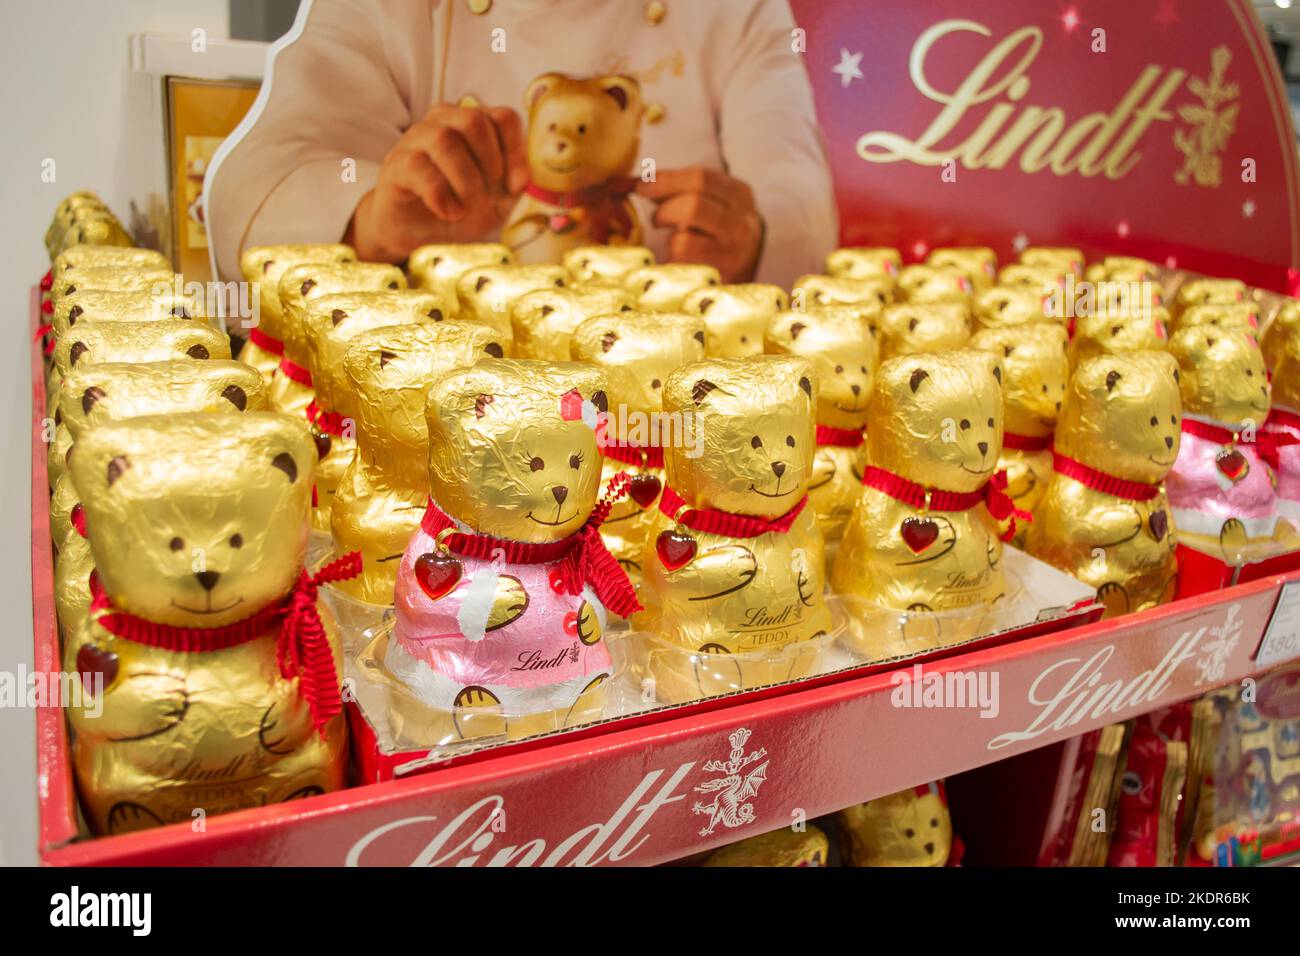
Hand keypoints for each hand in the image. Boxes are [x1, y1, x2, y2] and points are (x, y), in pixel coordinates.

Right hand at [345, 104, 529, 262]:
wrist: (417, 234)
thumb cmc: (459, 210)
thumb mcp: (497, 202)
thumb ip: (515, 186)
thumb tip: (523, 178)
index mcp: (474, 124)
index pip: (503, 117)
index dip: (515, 150)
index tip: (517, 185)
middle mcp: (443, 122)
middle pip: (474, 121)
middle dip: (489, 164)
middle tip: (489, 196)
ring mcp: (416, 139)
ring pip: (445, 140)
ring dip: (465, 180)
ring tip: (467, 208)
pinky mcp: (396, 164)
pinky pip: (418, 166)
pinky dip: (440, 194)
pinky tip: (448, 212)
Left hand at [636, 167, 763, 282]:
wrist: (747, 271)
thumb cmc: (716, 233)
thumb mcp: (708, 203)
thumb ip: (675, 189)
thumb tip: (629, 183)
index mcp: (739, 193)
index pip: (700, 178)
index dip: (664, 180)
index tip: (641, 187)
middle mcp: (742, 219)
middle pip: (694, 202)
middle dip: (664, 208)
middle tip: (656, 219)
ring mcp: (735, 247)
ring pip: (687, 231)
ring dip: (669, 232)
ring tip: (670, 237)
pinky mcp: (722, 271)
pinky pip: (683, 253)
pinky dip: (672, 252)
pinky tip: (679, 256)